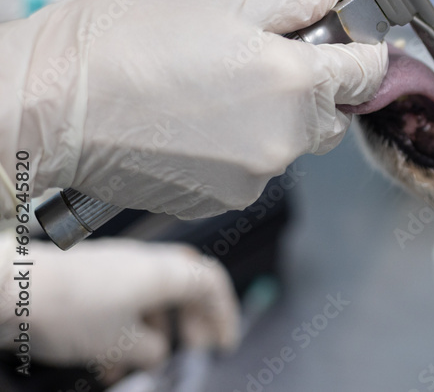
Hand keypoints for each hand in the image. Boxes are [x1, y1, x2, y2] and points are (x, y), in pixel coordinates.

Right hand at [2, 0, 386, 217]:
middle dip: (313, 83)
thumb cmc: (122, 45)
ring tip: (215, 83)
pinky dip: (239, 144)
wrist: (46, 102)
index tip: (353, 39)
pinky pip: (253, 167)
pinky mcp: (220, 199)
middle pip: (331, 111)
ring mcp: (253, 176)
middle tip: (264, 53)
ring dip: (273, 115)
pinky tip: (196, 116)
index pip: (368, 71)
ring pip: (290, 141)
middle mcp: (283, 139)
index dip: (364, 49)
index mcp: (294, 82)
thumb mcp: (220, 0)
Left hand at [4, 238, 238, 375]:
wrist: (13, 287)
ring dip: (155, 328)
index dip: (223, 314)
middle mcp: (147, 260)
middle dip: (191, 320)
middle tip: (192, 347)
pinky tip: (110, 356)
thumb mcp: (120, 344)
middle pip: (185, 286)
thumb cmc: (69, 310)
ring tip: (142, 363)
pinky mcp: (94, 271)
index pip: (211, 284)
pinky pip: (126, 296)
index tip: (221, 342)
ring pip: (153, 294)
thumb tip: (158, 352)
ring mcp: (119, 263)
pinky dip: (129, 323)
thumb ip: (151, 350)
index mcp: (164, 272)